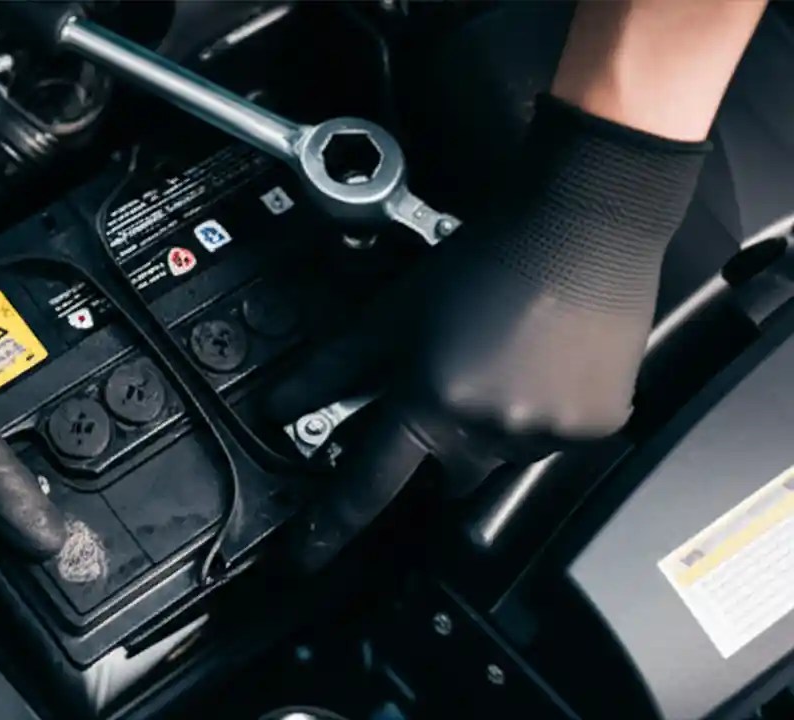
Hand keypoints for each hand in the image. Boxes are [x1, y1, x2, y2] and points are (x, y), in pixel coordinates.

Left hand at [270, 97, 707, 570]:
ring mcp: (547, 434)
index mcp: (431, 405)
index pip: (366, 485)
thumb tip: (277, 404)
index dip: (331, 526)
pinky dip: (542, 415)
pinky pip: (554, 442)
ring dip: (493, 429)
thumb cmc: (482, 263)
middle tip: (449, 393)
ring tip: (504, 364)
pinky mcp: (597, 427)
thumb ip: (331, 368)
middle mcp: (488, 431)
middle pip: (446, 478)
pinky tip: (542, 366)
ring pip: (503, 459)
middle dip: (439, 450)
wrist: (581, 229)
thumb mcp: (392, 315)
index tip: (305, 561)